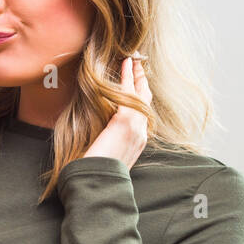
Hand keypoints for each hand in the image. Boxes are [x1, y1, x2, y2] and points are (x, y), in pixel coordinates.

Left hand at [82, 54, 151, 168]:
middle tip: (139, 67)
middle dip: (143, 84)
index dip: (140, 99)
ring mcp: (136, 127)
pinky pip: (128, 93)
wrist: (97, 183)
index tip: (137, 87)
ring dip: (136, 76)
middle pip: (146, 102)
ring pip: (140, 94)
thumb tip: (99, 140)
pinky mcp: (126, 122)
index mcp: (137, 143)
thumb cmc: (96, 174)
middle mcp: (141, 134)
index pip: (142, 116)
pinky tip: (125, 64)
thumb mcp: (106, 158)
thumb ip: (108, 146)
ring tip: (133, 61)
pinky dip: (127, 77)